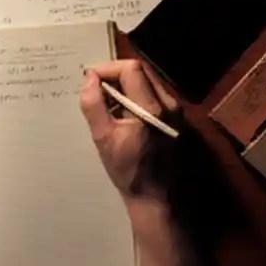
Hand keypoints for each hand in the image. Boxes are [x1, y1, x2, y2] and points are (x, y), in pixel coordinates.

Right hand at [81, 60, 181, 205]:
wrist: (157, 197)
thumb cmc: (129, 171)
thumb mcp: (103, 139)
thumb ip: (94, 106)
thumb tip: (89, 79)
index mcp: (151, 108)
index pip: (130, 68)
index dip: (107, 68)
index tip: (90, 79)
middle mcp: (168, 104)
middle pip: (141, 71)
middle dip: (116, 74)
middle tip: (97, 87)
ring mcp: (175, 111)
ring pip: (148, 81)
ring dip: (125, 84)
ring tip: (107, 101)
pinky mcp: (176, 118)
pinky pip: (153, 94)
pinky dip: (135, 95)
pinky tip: (122, 113)